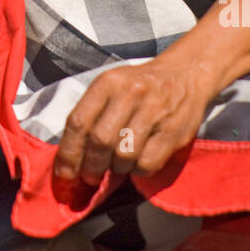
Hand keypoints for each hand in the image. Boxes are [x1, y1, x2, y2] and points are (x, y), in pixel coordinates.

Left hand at [53, 57, 214, 188]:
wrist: (186, 74)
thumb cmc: (140, 86)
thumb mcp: (111, 87)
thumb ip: (91, 116)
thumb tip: (70, 159)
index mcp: (108, 82)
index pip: (79, 121)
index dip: (68, 153)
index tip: (64, 174)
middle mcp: (130, 93)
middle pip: (100, 141)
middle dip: (91, 166)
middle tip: (90, 176)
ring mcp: (154, 112)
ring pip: (123, 156)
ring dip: (116, 169)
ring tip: (118, 164)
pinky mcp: (174, 131)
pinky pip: (147, 164)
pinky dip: (138, 171)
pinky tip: (138, 162)